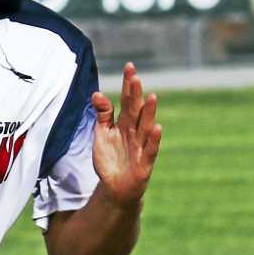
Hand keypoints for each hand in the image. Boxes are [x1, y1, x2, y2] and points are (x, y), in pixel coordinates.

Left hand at [89, 62, 161, 207]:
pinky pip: (150, 150)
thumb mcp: (101, 135)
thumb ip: (102, 115)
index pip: (126, 100)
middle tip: (135, 76)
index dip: (128, 85)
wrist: (114, 187)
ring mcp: (141, 146)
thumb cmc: (110, 159)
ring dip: (149, 113)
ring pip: (146, 126)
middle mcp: (134, 131)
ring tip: (151, 96)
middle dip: (135, 94)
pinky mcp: (145, 163)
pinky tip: (157, 128)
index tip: (130, 66)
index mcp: (124, 123)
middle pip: (135, 110)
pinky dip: (153, 140)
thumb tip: (96, 93)